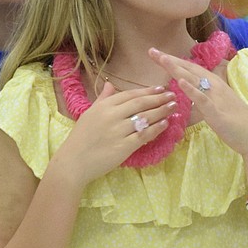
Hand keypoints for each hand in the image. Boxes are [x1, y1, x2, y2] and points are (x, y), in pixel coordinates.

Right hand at [58, 83, 178, 184]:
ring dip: (161, 111)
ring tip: (174, 107)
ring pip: (145, 118)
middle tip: (173, 96)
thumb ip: (102, 99)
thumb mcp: (89, 114)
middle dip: (159, 99)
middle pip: (140, 104)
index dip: (147, 91)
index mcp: (104, 106)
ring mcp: (118, 131)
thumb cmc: (81, 138)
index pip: (130, 95)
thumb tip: (110, 85)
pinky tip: (166, 124)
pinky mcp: (123, 147)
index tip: (161, 89)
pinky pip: (144, 135)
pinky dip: (156, 129)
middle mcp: (112, 115)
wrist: (73, 162)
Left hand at [148, 47, 247, 155]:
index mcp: (214, 84)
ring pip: (193, 79)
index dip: (174, 61)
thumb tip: (189, 100)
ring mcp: (216, 97)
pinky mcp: (216, 111)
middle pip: (189, 69)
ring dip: (177, 68)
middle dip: (170, 60)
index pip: (191, 69)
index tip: (158, 54)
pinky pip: (202, 98)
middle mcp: (215, 86)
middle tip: (152, 51)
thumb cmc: (236, 124)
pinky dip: (191, 89)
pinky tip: (180, 81)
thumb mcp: (216, 108)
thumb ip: (202, 102)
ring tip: (162, 59)